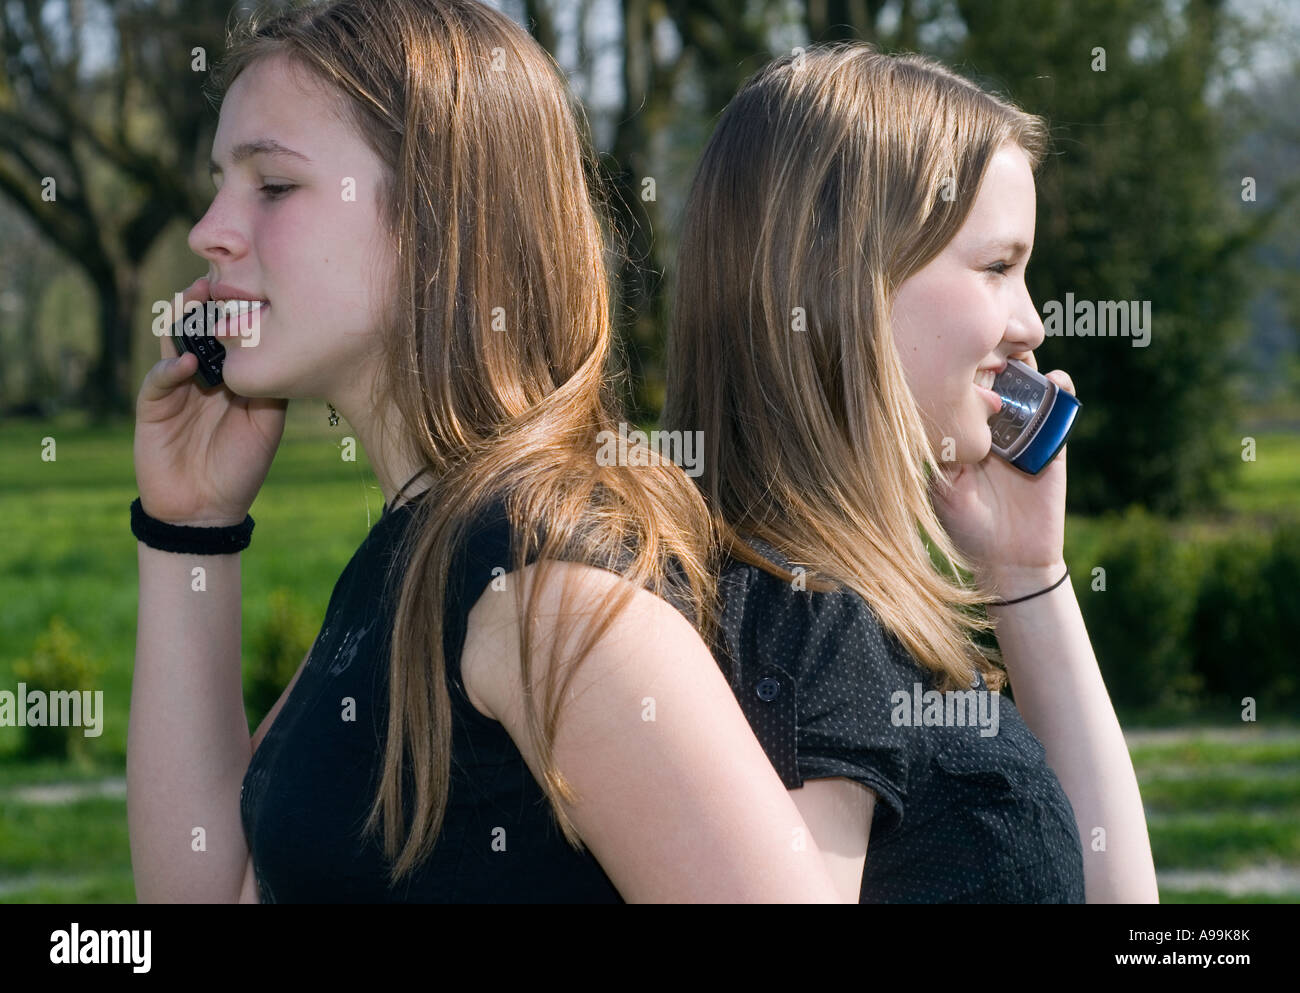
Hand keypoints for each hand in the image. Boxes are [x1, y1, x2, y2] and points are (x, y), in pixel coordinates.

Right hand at [133, 276, 287, 525]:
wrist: (207, 509)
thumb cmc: (241, 466)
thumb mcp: (267, 424)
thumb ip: (269, 387)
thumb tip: (282, 348)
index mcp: (234, 375)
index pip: (233, 332)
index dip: (238, 308)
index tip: (252, 281)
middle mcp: (204, 374)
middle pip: (202, 327)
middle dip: (208, 302)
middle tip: (218, 278)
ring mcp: (177, 386)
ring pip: (175, 341)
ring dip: (183, 319)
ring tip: (196, 298)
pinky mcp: (154, 405)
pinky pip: (158, 379)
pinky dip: (170, 367)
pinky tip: (186, 360)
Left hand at [929, 355, 1075, 590]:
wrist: (1011, 558)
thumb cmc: (966, 525)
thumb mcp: (940, 486)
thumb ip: (936, 452)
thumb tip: (924, 410)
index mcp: (962, 428)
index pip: (960, 383)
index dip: (957, 363)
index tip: (952, 349)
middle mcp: (991, 422)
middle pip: (992, 371)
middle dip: (990, 351)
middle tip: (986, 343)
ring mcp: (1024, 427)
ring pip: (1026, 379)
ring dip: (1024, 359)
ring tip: (1018, 354)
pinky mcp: (1053, 439)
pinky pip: (1059, 404)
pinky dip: (1059, 385)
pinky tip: (1052, 380)